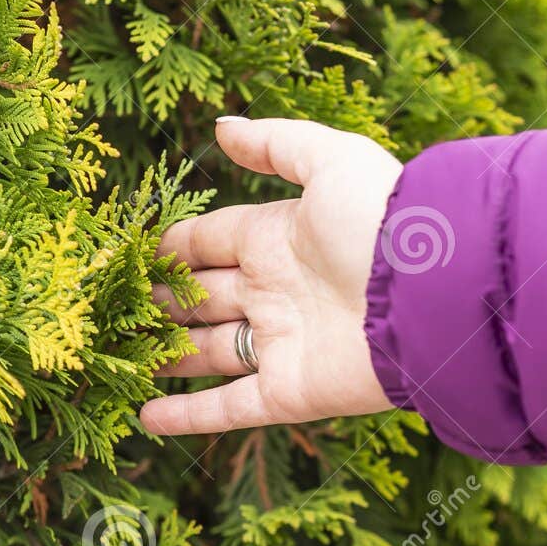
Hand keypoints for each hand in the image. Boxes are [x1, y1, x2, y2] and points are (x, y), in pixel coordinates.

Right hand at [140, 117, 403, 435]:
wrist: (429, 293)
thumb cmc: (380, 220)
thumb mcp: (330, 162)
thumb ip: (276, 144)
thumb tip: (221, 127)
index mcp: (278, 238)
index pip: (210, 241)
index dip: (172, 247)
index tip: (130, 254)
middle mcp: (275, 292)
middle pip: (203, 298)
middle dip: (161, 301)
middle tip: (116, 307)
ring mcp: (280, 345)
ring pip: (209, 352)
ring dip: (166, 355)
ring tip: (118, 355)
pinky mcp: (287, 393)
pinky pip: (227, 408)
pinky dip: (186, 416)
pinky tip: (143, 418)